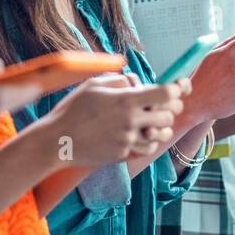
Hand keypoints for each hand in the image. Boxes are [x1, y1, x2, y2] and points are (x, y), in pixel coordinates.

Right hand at [43, 73, 183, 166]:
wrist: (57, 141)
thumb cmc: (72, 109)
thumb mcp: (93, 85)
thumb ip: (119, 80)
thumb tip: (137, 82)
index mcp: (126, 100)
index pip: (166, 94)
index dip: (177, 89)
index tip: (177, 87)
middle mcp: (131, 121)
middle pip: (169, 115)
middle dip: (171, 108)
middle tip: (164, 105)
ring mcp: (128, 139)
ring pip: (161, 135)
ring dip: (162, 127)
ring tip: (154, 122)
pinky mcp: (123, 153)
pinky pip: (146, 148)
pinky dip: (149, 141)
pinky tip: (141, 134)